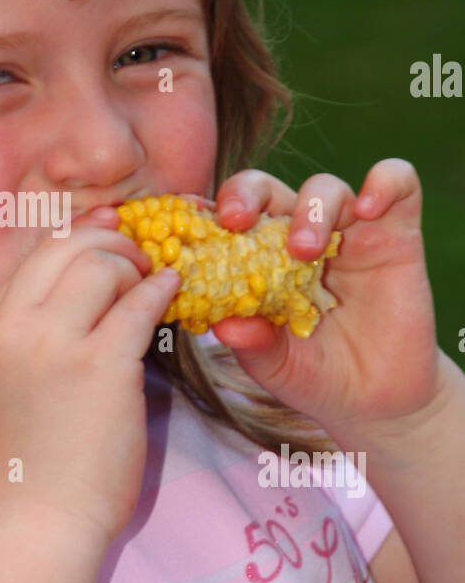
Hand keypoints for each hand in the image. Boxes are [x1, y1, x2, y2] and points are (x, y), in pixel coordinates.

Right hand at [0, 208, 180, 543]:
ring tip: (153, 281)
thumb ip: (24, 342)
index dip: (75, 240)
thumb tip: (74, 300)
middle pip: (63, 247)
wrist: (36, 525)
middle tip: (137, 255)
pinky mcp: (99, 365)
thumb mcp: (2, 388)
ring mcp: (52, 345)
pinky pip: (138, 305)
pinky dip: (160, 289)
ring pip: (99, 265)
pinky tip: (172, 290)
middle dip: (107, 240)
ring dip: (134, 266)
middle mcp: (9, 329)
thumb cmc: (27, 470)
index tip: (105, 237)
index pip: (32, 260)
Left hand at [204, 159, 442, 438]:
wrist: (377, 399)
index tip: (186, 216)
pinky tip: (367, 208)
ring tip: (305, 251)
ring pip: (324, 187)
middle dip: (245, 195)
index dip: (205, 210)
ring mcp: (347, 230)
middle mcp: (296, 235)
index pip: (226, 217)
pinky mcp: (397, 231)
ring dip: (310, 209)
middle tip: (236, 222)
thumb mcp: (276, 366)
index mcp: (256, 258)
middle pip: (265, 189)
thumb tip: (224, 325)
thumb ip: (252, 344)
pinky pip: (397, 183)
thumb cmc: (314, 375)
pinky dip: (383, 183)